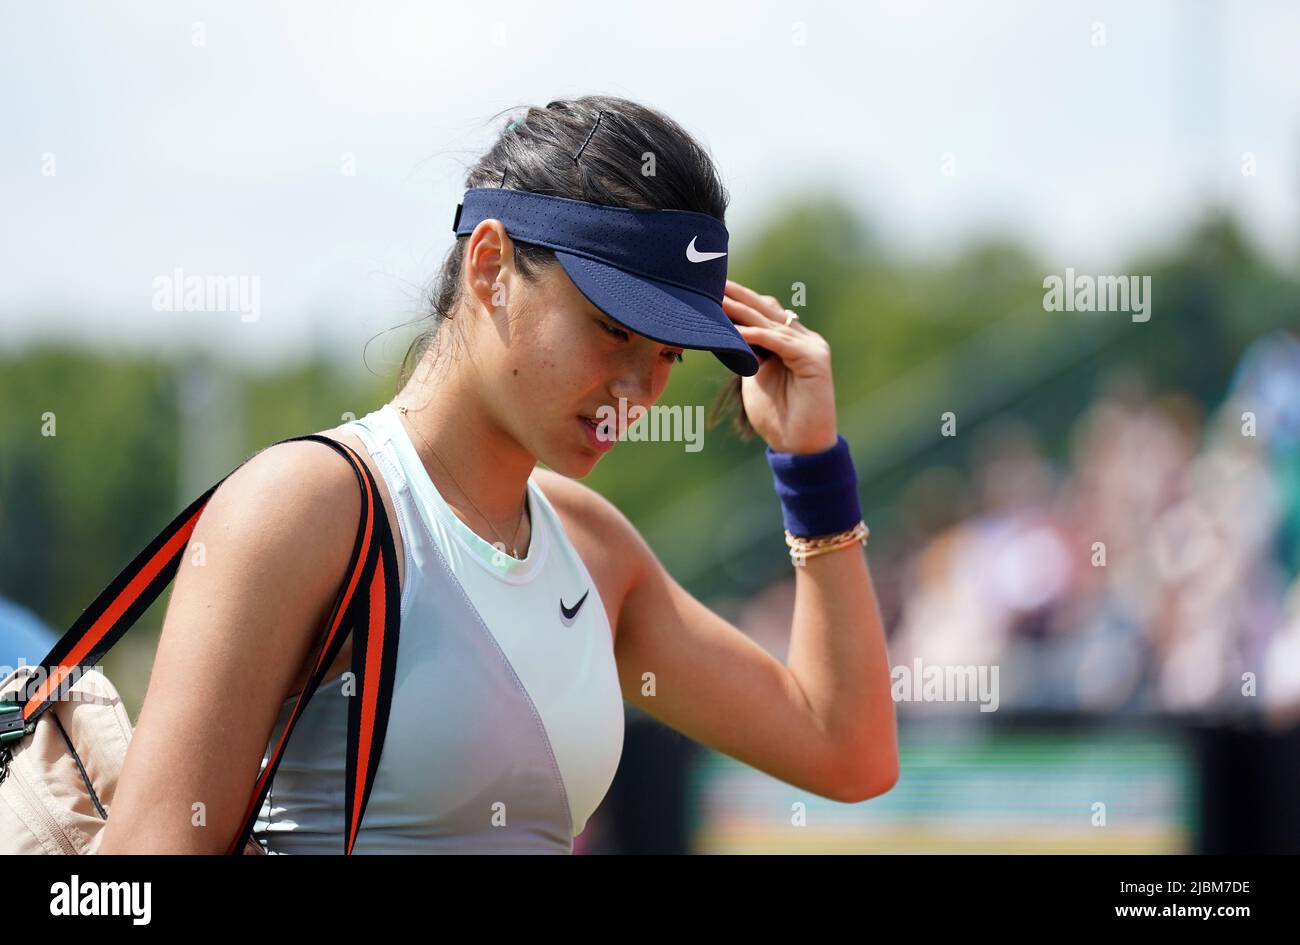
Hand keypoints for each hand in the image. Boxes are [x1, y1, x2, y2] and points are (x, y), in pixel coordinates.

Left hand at [722, 279, 838, 453]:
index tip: (713, 288)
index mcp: (791, 341)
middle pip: (767, 309)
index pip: (764, 311)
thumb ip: (747, 354)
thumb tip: (726, 334)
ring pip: (771, 323)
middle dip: (739, 295)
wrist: (799, 446)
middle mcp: (804, 338)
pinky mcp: (815, 359)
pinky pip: (780, 341)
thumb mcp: (755, 377)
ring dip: (742, 312)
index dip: (740, 299)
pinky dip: (757, 336)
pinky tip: (736, 331)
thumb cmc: (777, 416)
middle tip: (713, 281)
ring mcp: (812, 346)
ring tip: (718, 301)